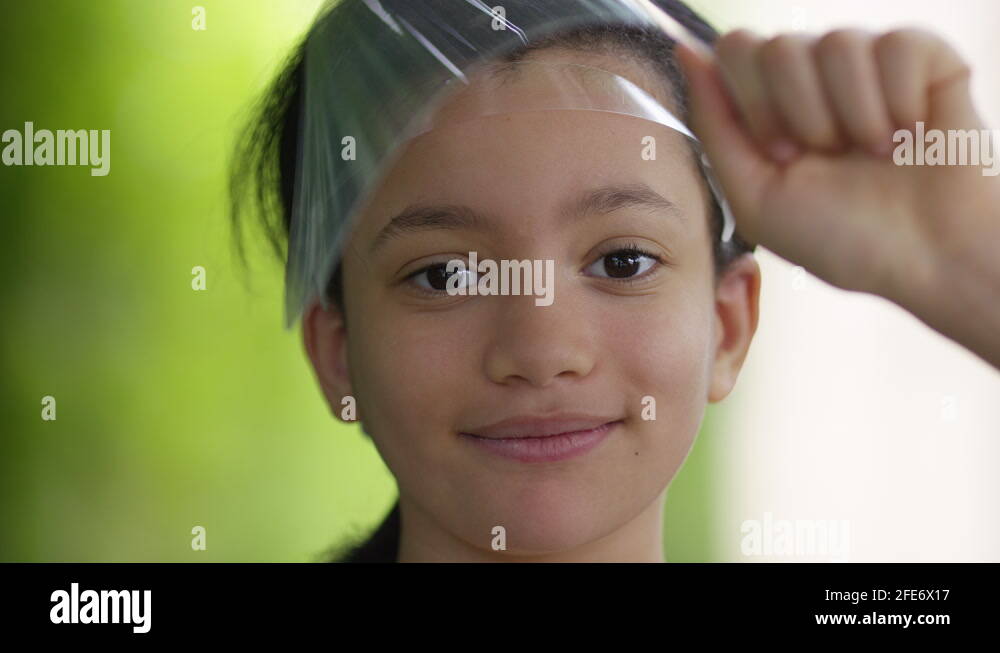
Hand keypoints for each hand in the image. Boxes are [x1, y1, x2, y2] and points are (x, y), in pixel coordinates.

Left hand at [677, 28, 999, 367]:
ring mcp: (868, 63)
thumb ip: (715, 125)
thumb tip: (685, 52)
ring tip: (872, 155)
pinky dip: (899, 99)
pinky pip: (894, 43)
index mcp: (771, 106)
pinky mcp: (923, 57)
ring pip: (835, 41)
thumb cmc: (843, 238)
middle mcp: (816, 77)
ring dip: (850, 114)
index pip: (736, 50)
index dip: (752, 101)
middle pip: (775, 45)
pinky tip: (908, 132)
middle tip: (823, 156)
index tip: (780, 152)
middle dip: (796, 113)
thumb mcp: (756, 197)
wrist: (927, 259)